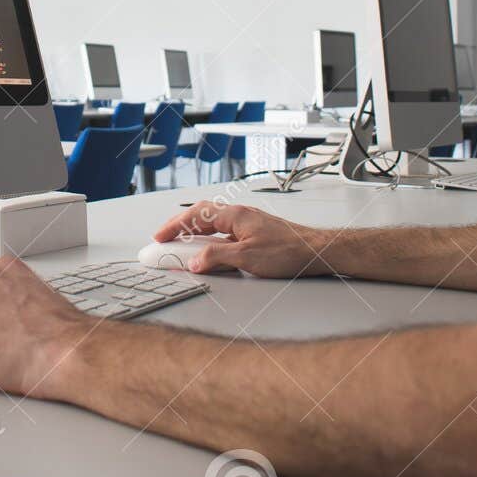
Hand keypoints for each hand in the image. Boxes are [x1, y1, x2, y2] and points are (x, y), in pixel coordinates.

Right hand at [149, 203, 339, 277]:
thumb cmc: (288, 251)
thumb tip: (195, 261)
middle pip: (202, 215)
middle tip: (165, 240)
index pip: (196, 216)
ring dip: (195, 233)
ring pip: (213, 224)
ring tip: (182, 247)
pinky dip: (210, 240)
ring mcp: (247, 223)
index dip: (174, 226)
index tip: (160, 237)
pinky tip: (209, 251)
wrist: (316, 252)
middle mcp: (240, 215)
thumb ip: (217, 258)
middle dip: (180, 227)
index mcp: (234, 215)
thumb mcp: (246, 258)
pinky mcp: (254, 233)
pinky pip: (224, 232)